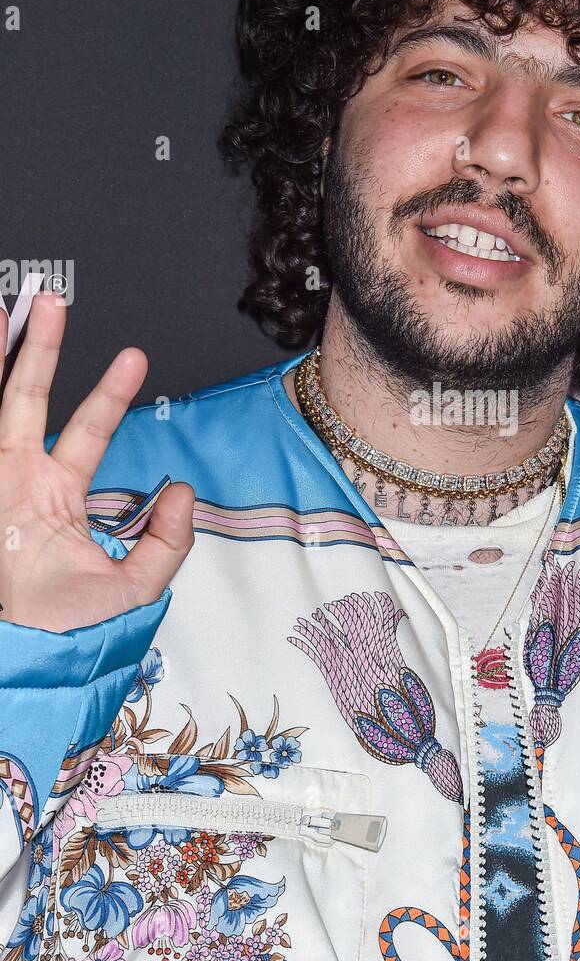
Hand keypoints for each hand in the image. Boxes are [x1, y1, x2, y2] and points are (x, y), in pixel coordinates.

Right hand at [0, 291, 194, 631]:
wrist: (35, 660)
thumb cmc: (73, 634)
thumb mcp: (137, 585)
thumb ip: (166, 541)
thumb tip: (181, 491)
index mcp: (59, 499)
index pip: (88, 430)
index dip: (108, 393)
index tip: (134, 357)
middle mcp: (22, 484)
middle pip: (27, 398)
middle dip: (38, 348)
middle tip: (51, 300)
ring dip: (0, 357)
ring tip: (5, 307)